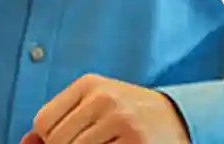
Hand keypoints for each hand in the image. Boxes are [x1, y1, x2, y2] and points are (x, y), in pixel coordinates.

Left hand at [21, 75, 188, 143]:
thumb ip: (60, 122)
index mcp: (91, 84)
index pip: (43, 122)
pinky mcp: (136, 142)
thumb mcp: (95, 107)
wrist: (181, 118)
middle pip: (57, 141)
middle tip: (97, 141)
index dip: (52, 139)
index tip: (75, 137)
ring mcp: (122, 121)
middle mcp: (105, 98)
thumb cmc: (130, 115)